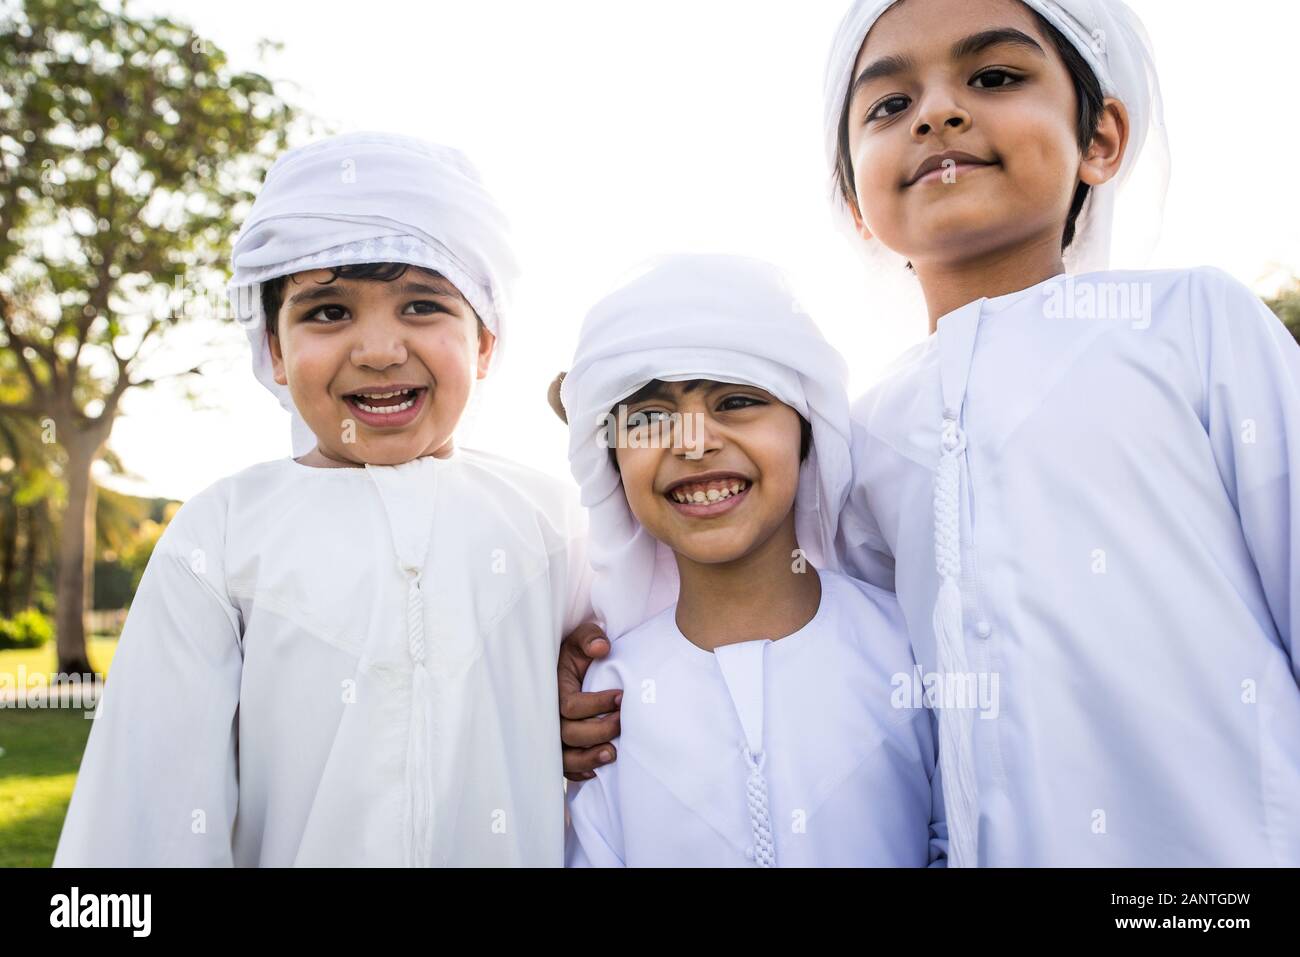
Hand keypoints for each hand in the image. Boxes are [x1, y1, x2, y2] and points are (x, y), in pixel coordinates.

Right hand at [559, 621, 620, 781]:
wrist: (572, 665)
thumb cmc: (578, 653)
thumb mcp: (581, 638)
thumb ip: (590, 637)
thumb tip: (602, 648)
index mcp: (553, 688)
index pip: (570, 705)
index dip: (596, 704)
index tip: (621, 696)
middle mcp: (548, 714)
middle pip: (568, 734)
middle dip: (598, 730)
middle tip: (622, 721)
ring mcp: (552, 733)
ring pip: (564, 757)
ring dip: (589, 758)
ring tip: (614, 753)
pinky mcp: (559, 748)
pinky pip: (565, 769)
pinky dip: (580, 772)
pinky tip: (599, 769)